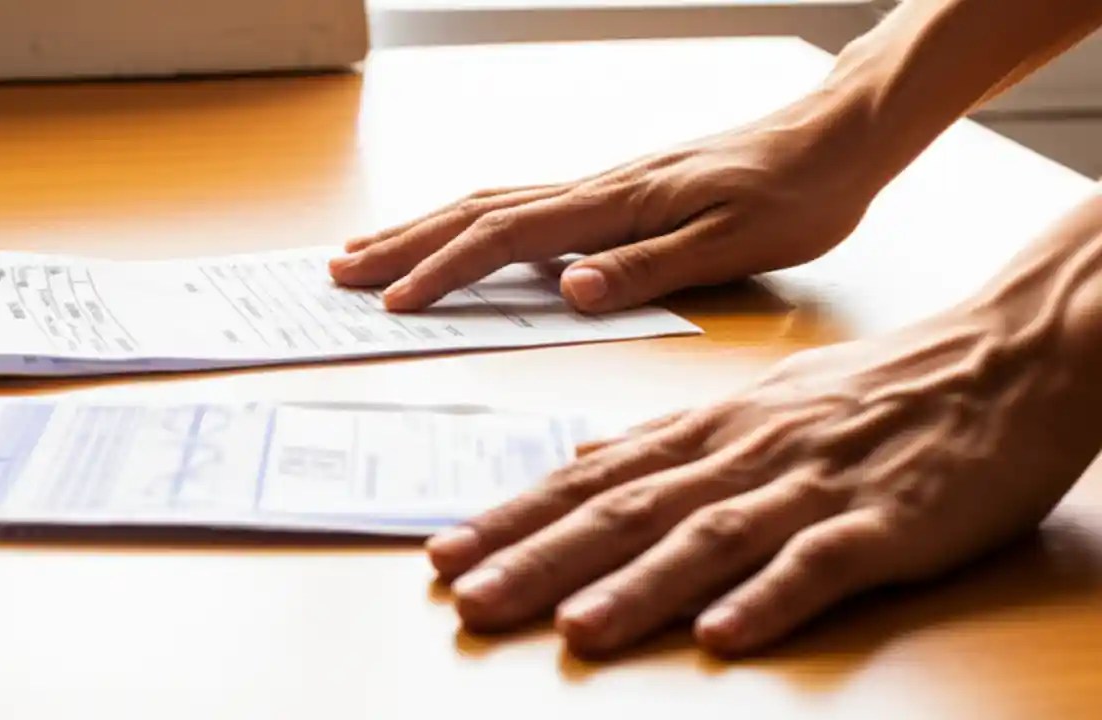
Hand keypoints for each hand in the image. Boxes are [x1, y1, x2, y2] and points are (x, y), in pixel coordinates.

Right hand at [329, 99, 882, 312]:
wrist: (835, 138)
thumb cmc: (797, 194)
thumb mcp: (734, 245)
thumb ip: (647, 269)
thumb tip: (567, 289)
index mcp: (616, 205)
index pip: (507, 240)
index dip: (446, 273)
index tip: (394, 305)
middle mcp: (595, 188)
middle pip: (477, 212)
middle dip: (405, 244)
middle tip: (341, 272)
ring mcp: (600, 185)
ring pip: (491, 202)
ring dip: (426, 228)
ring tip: (373, 251)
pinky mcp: (614, 190)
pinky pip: (520, 204)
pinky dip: (470, 222)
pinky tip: (460, 236)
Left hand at [424, 308, 1101, 656]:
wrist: (999, 360)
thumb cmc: (869, 391)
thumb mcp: (753, 404)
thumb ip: (668, 439)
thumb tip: (585, 461)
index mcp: (709, 428)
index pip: (592, 476)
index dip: (515, 516)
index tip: (448, 552)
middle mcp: (742, 454)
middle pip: (627, 510)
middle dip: (542, 557)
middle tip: (470, 598)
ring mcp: (811, 487)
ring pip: (709, 538)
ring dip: (639, 586)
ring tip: (575, 627)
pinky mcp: (884, 524)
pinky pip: (820, 566)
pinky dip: (771, 599)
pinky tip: (724, 637)